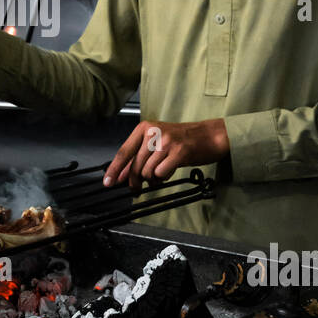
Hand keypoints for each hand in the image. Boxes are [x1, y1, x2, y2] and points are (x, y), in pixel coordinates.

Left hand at [104, 119, 229, 189]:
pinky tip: (169, 171)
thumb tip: (121, 175)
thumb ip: (138, 157)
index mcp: (145, 128)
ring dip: (152, 179)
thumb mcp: (157, 143)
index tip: (108, 182)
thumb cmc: (182, 140)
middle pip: (135, 165)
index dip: (115, 169)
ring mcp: (166, 142)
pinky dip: (163, 177)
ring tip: (161, 174)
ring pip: (147, 172)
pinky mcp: (179, 152)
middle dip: (135, 181)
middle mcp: (154, 133)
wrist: (209, 135)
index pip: (124, 151)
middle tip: (137, 189)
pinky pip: (161, 174)